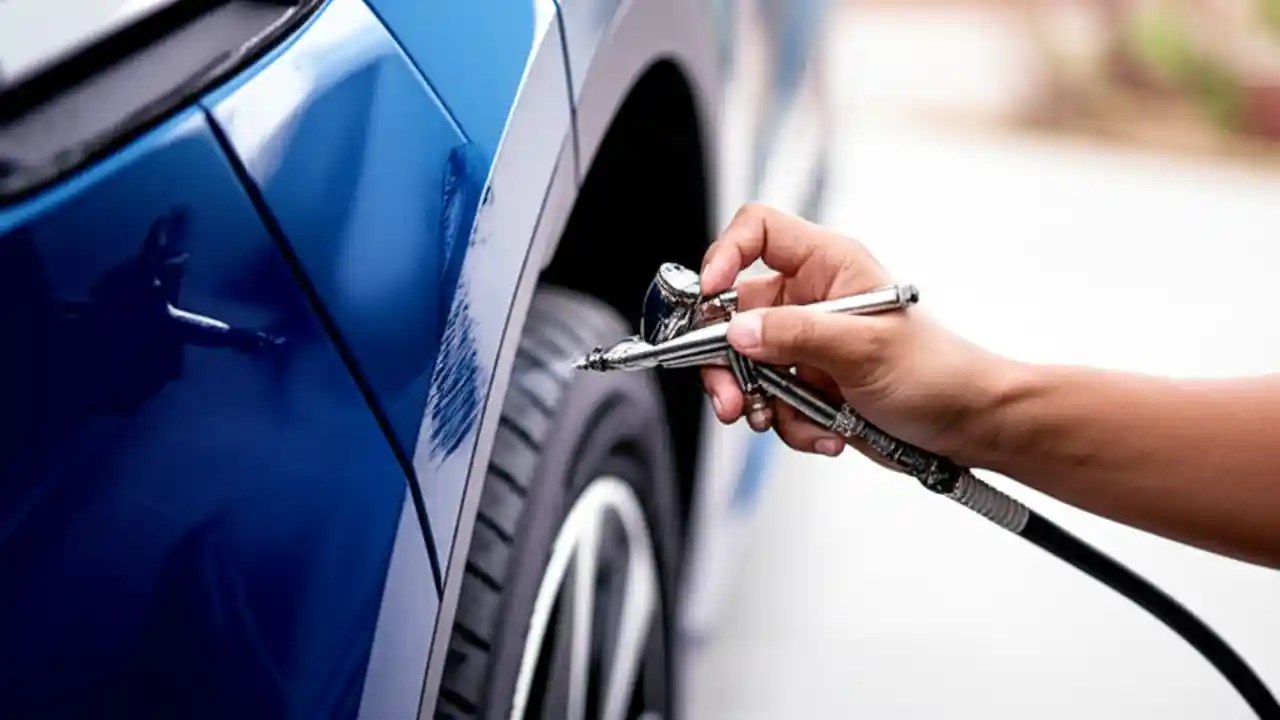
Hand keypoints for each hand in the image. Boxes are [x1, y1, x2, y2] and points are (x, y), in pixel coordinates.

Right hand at [700, 204, 1013, 467]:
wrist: (965, 425)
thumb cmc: (937, 372)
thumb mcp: (864, 348)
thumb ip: (796, 335)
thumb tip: (737, 332)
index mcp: (828, 266)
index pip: (759, 232)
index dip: (725, 255)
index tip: (708, 294)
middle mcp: (810, 298)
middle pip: (734, 311)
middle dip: (726, 358)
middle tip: (730, 394)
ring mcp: (804, 343)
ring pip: (744, 363)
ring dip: (754, 399)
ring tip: (777, 420)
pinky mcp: (805, 383)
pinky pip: (768, 400)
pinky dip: (785, 422)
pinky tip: (821, 432)